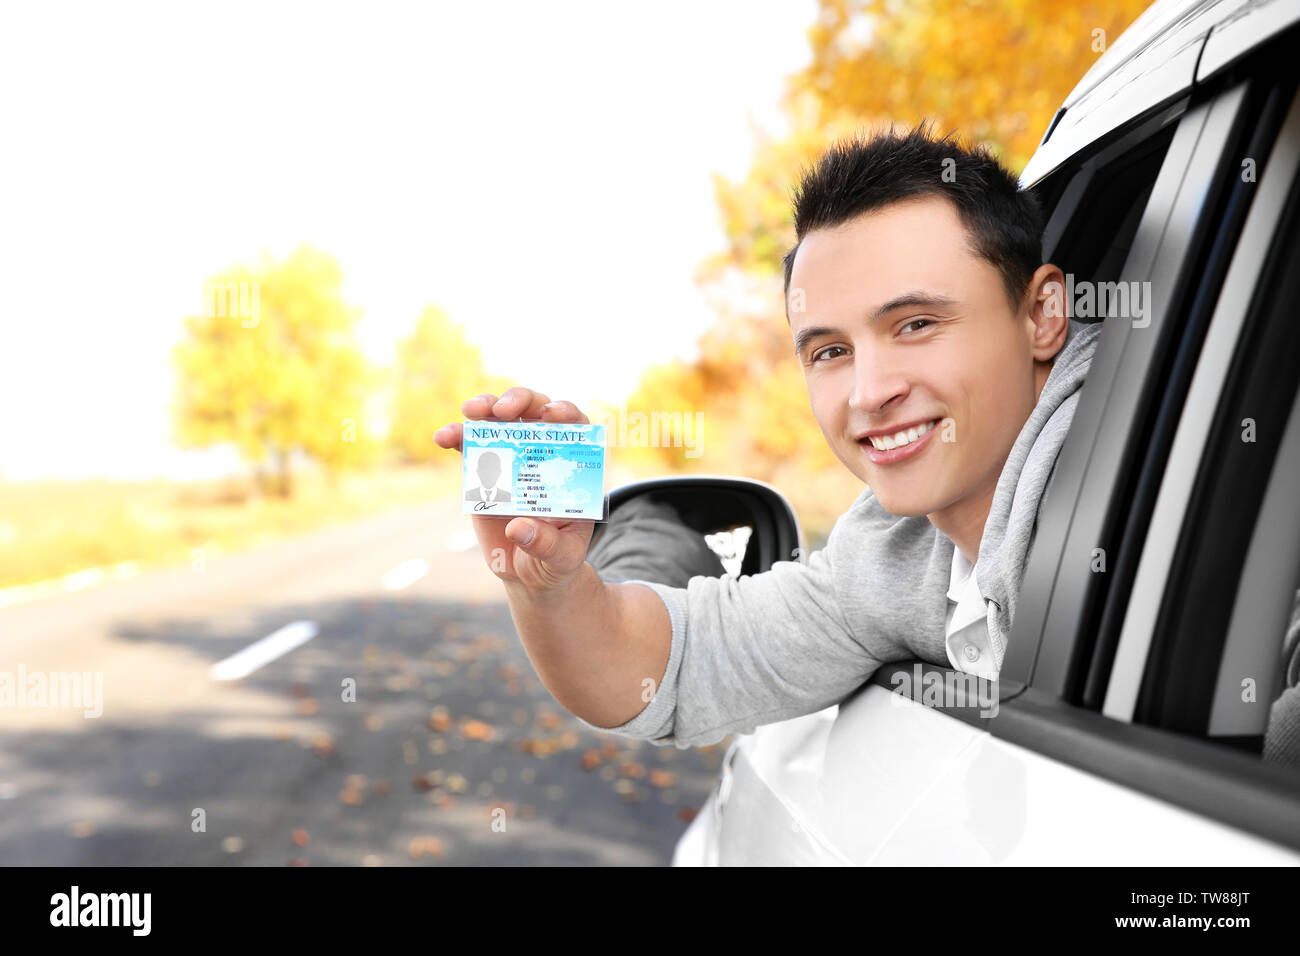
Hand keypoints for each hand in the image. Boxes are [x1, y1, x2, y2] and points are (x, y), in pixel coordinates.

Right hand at [434, 387, 596, 591]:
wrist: (528, 572)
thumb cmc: (556, 561)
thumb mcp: (562, 558)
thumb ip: (547, 545)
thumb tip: (518, 528)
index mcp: (572, 468)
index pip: (576, 428)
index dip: (566, 414)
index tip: (552, 414)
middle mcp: (544, 454)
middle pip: (537, 411)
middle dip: (521, 401)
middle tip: (503, 410)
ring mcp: (513, 457)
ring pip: (501, 419)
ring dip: (486, 407)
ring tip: (470, 411)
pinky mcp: (486, 468)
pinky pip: (471, 444)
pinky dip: (457, 436)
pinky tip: (443, 437)